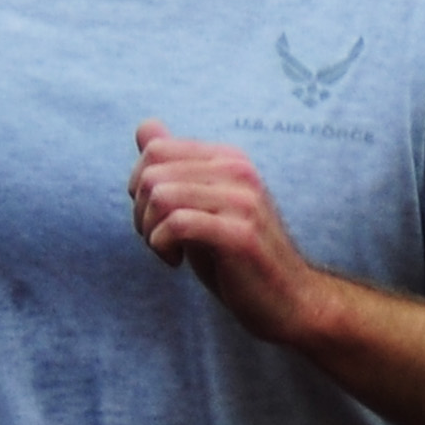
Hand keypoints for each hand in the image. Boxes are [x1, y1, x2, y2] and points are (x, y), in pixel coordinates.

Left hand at [131, 124, 329, 344]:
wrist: (287, 299)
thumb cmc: (235, 255)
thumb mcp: (200, 205)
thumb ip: (174, 167)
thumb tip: (145, 125)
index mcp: (228, 158)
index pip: (156, 148)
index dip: (138, 186)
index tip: (155, 215)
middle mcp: (238, 171)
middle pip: (151, 173)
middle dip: (140, 212)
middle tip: (158, 239)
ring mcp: (242, 200)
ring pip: (160, 197)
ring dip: (149, 231)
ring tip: (167, 250)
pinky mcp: (240, 234)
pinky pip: (176, 224)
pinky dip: (161, 246)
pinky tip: (174, 261)